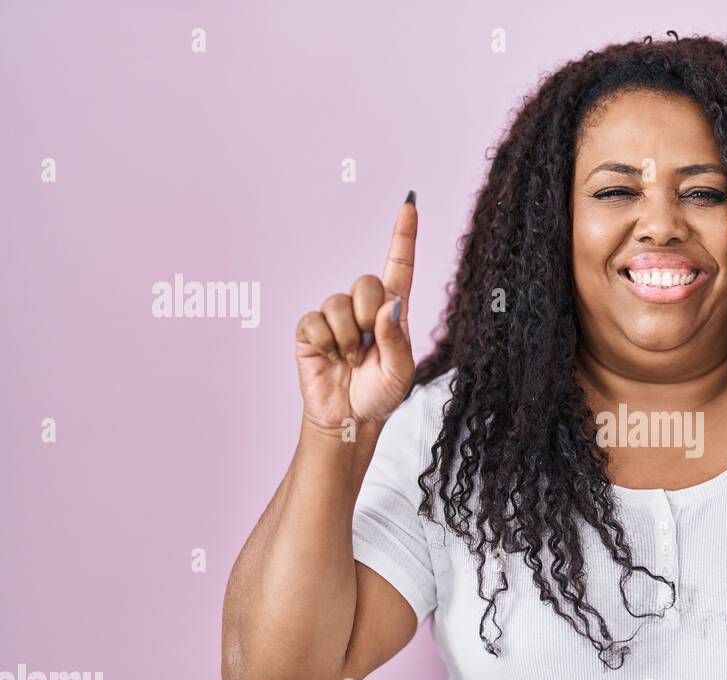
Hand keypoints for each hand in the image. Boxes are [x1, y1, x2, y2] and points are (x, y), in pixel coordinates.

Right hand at [295, 194, 417, 431]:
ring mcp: (335, 317)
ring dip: (347, 338)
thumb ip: (397, 338)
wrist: (350, 419)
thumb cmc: (380, 394)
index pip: (399, 267)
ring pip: (338, 303)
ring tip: (351, 361)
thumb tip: (389, 305)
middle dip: (369, 315)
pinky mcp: (310, 330)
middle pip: (366, 282)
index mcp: (392, 312)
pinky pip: (314, 321)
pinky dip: (325, 343)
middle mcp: (364, 308)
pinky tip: (330, 359)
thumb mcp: (401, 370)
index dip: (403, 236)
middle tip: (368, 348)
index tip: (409, 204)